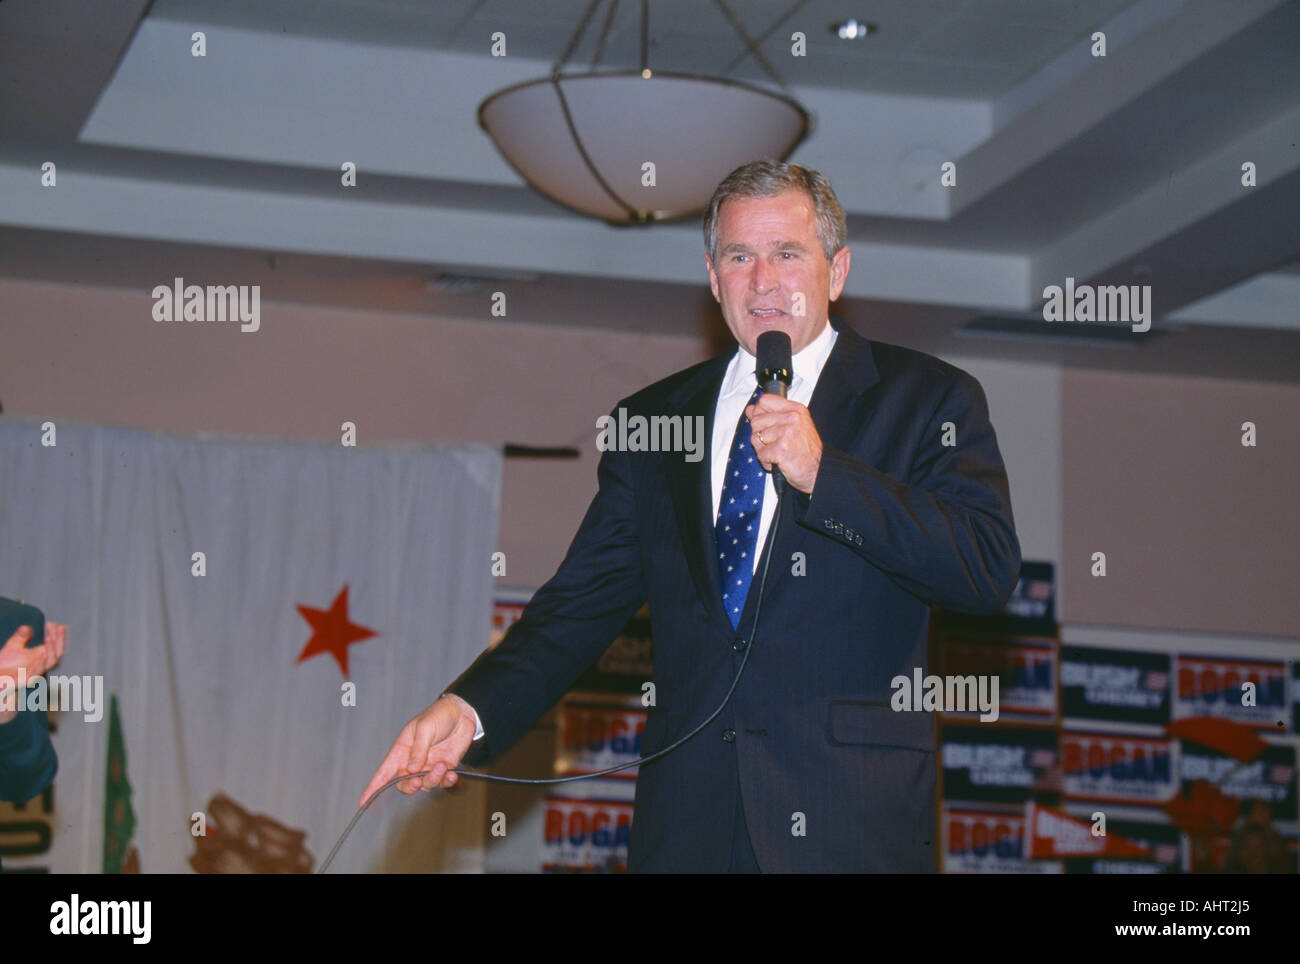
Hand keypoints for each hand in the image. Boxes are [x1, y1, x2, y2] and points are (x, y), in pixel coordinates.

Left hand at [0, 623, 66, 723]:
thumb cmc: (4, 665)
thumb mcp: (13, 646)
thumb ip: (21, 637)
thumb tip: (27, 627)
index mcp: (40, 655)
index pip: (55, 644)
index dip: (57, 635)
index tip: (53, 624)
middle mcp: (41, 663)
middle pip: (58, 652)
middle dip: (60, 639)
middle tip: (59, 627)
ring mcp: (37, 671)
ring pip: (52, 661)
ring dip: (53, 649)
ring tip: (49, 637)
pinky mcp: (29, 678)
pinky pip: (40, 670)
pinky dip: (44, 660)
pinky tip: (43, 650)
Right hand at [359, 693, 477, 806]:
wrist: (463, 713)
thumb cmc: (439, 715)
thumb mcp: (424, 728)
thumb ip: (418, 750)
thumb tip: (411, 770)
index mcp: (402, 750)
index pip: (384, 771)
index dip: (373, 787)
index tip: (363, 802)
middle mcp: (413, 761)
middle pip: (404, 784)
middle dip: (410, 786)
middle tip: (418, 780)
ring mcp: (429, 766)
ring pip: (425, 785)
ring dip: (433, 779)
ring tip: (442, 765)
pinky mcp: (444, 768)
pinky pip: (442, 783)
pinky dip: (446, 782)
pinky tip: (452, 773)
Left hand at [745, 394, 822, 493]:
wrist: (818, 470)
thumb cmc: (806, 451)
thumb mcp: (793, 426)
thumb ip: (771, 415)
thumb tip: (750, 409)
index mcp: (795, 409)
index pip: (764, 401)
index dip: (759, 413)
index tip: (765, 424)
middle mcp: (792, 418)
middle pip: (756, 420)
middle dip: (760, 436)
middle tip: (776, 444)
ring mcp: (787, 433)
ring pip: (756, 438)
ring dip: (763, 450)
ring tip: (778, 453)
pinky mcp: (782, 449)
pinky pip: (760, 454)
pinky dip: (767, 462)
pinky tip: (779, 462)